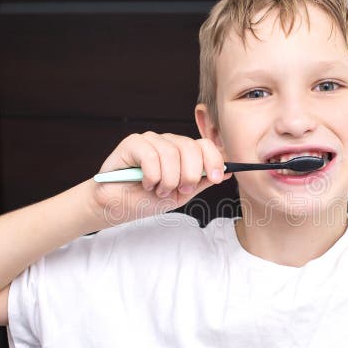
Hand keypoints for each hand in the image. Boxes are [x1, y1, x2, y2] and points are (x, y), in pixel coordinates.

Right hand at [90, 132, 231, 225]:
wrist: (118, 206)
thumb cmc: (148, 199)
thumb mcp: (181, 194)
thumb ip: (203, 181)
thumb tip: (229, 171)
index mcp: (183, 153)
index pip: (205, 146)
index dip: (214, 161)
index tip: (217, 179)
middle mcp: (169, 142)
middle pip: (191, 148)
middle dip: (190, 175)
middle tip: (179, 190)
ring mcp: (151, 140)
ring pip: (171, 154)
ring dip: (167, 180)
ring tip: (158, 190)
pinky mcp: (133, 143)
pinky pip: (151, 155)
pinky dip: (151, 176)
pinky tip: (145, 183)